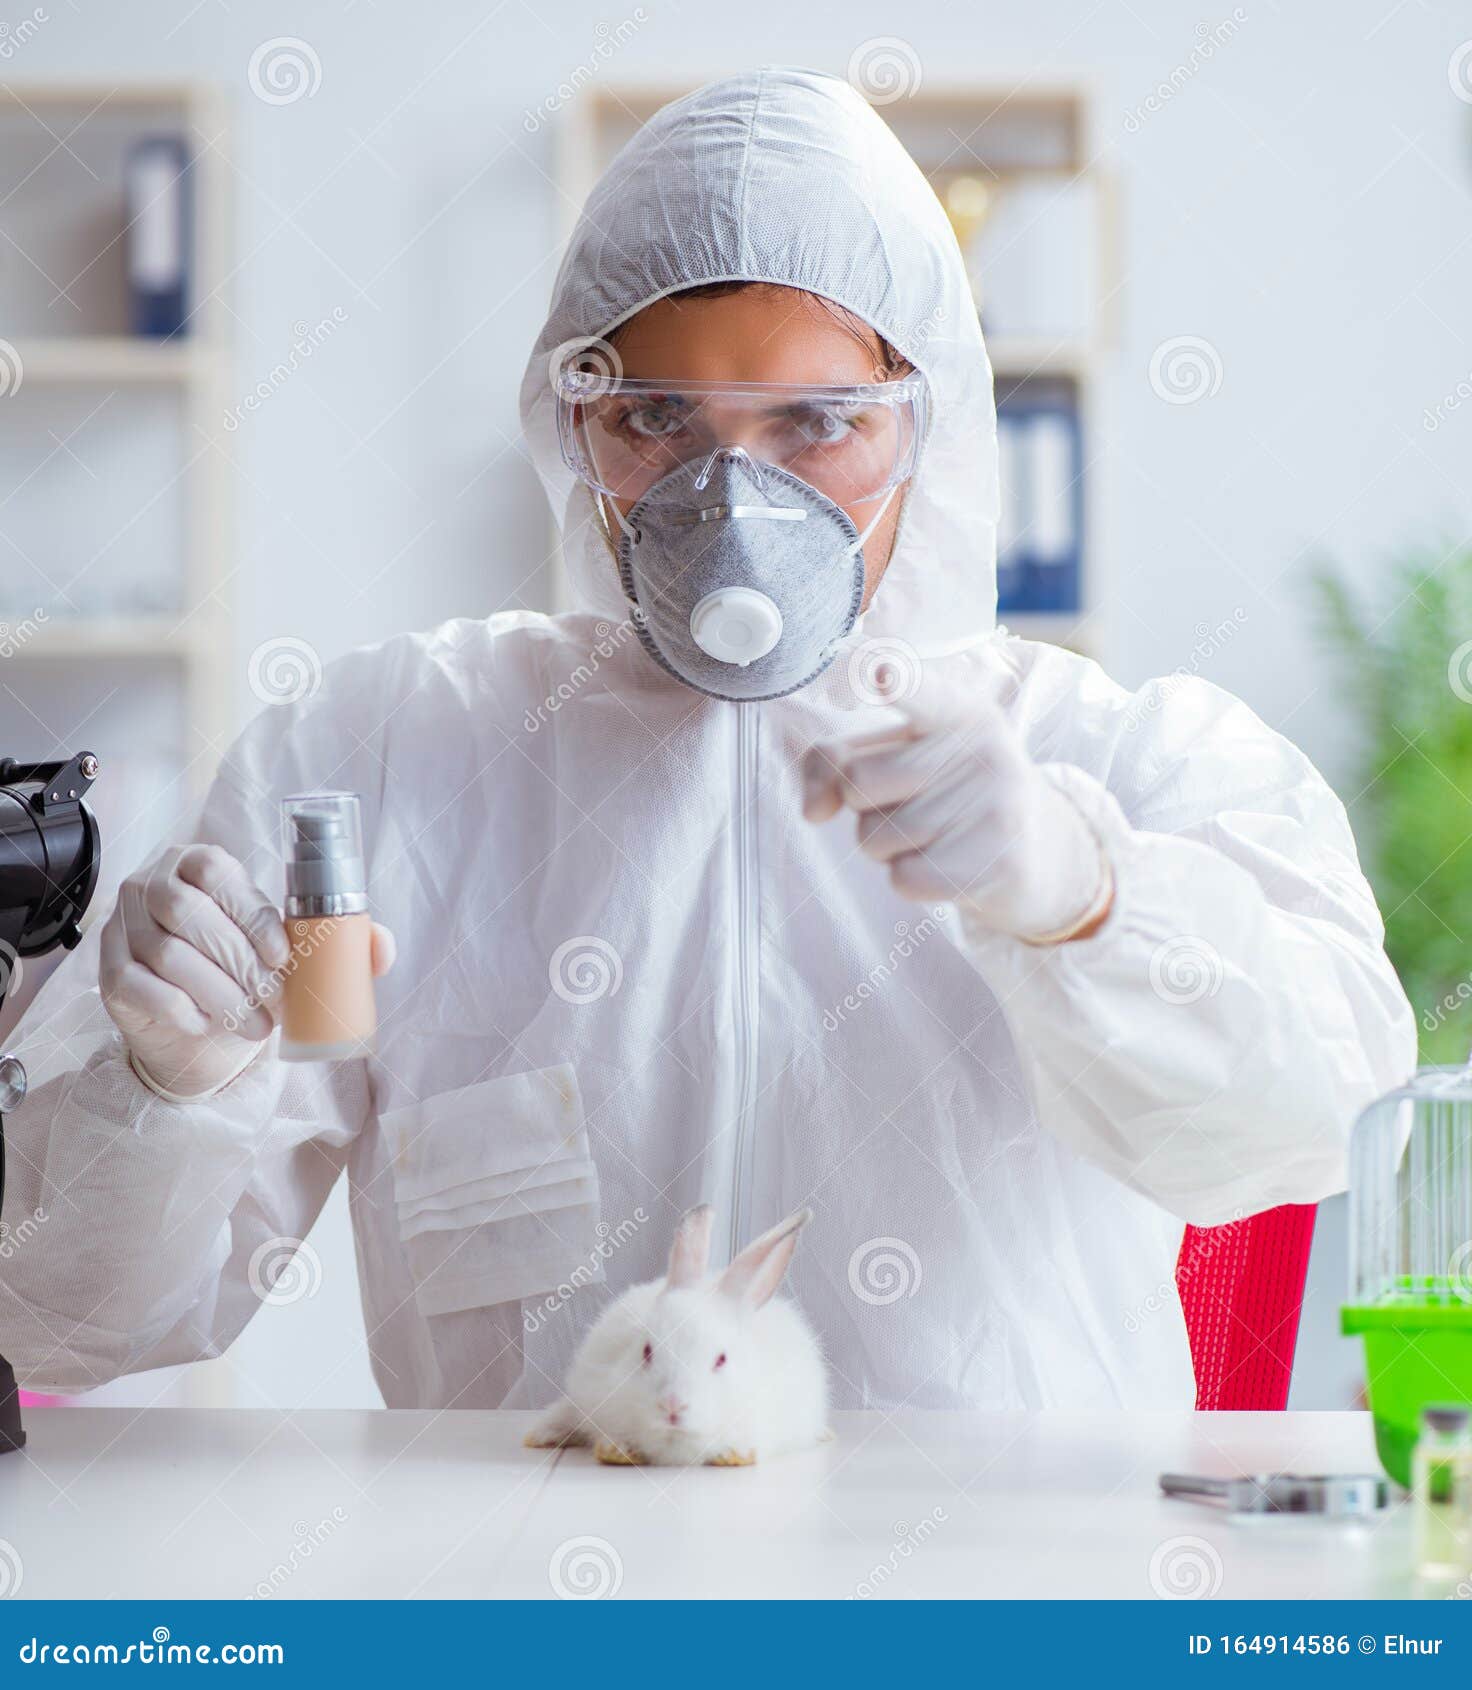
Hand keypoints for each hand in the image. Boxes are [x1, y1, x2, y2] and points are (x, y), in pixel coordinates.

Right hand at [100, 843, 396, 1097]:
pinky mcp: (109, 971)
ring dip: (218, 995)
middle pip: (188, 914)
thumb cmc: (249, 966)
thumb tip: (383, 948)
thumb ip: (340, 941)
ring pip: (166, 954)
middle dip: (239, 964)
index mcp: (198, 862)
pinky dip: (178, 1008)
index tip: (285, 958)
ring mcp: (123, 926)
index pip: (217, 873)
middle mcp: (151, 885)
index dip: (251, 914)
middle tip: (274, 1004)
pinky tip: (206, 1024)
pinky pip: (137, 985)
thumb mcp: (291, 946)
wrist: (202, 1018)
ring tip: (255, 1026)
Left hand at [801, 668, 1111, 941]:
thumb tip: (814, 809)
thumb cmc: (944, 795)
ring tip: (935, 834)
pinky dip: (911, 879)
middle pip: (858, 781)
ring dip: (887, 848)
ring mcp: (999, 803)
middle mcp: (983, 747)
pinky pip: (905, 878)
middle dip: (864, 807)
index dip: (898, 681)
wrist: (1028, 852)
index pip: (919, 691)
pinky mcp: (1001, 860)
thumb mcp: (894, 760)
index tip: (880, 670)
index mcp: (956, 710)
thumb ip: (832, 764)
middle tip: (912, 804)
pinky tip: (948, 864)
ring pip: (875, 838)